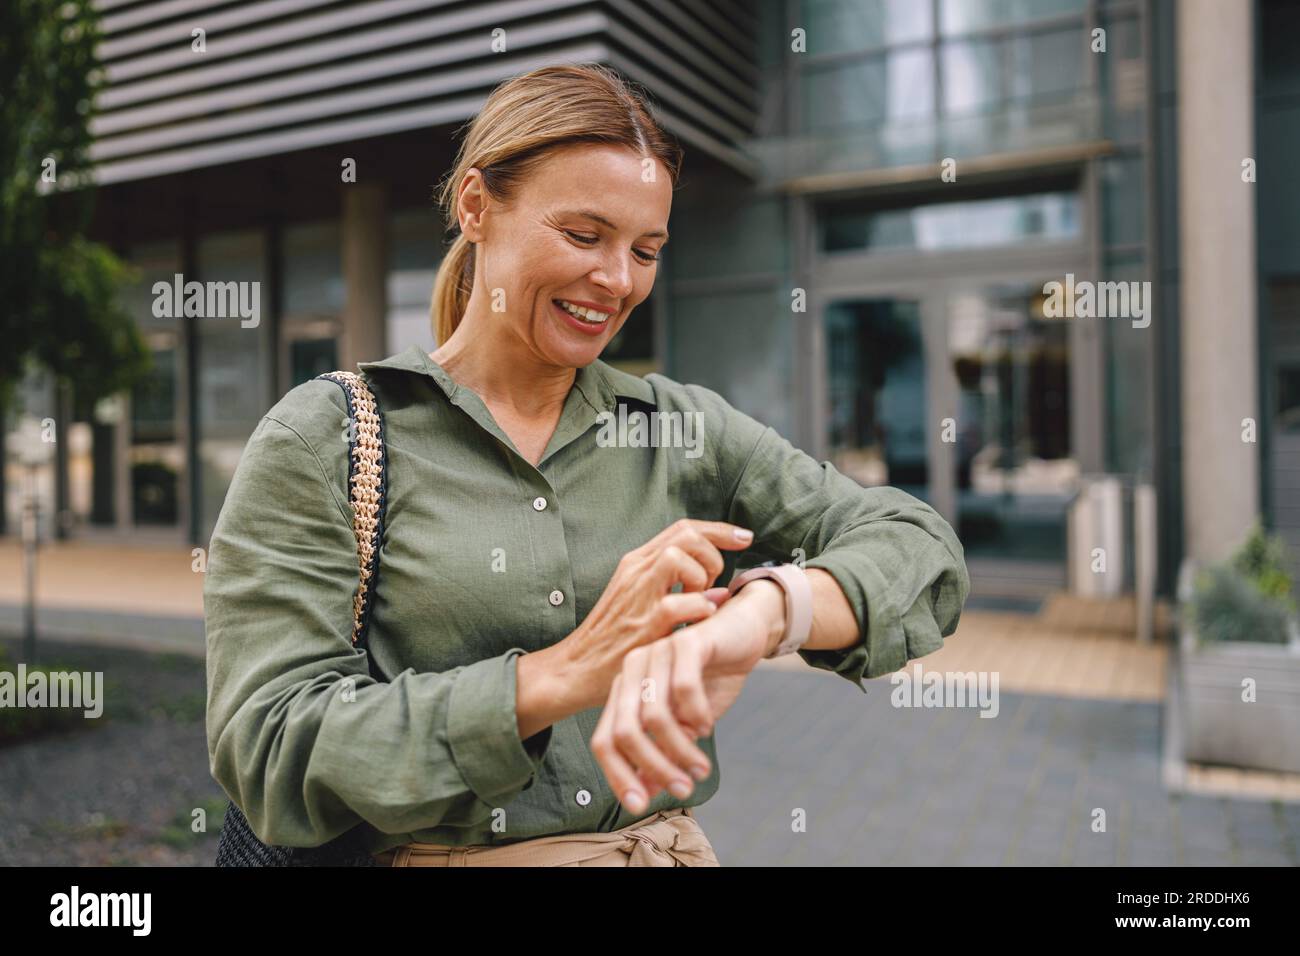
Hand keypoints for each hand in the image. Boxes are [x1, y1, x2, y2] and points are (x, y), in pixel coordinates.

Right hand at [547, 519, 754, 712]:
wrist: (577, 668)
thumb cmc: (613, 638)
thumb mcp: (639, 600)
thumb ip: (674, 588)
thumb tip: (720, 589)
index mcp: (637, 563)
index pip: (683, 528)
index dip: (719, 530)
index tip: (744, 537)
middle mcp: (636, 571)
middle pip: (686, 534)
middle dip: (714, 552)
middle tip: (715, 581)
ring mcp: (637, 595)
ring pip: (678, 557)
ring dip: (702, 576)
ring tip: (701, 600)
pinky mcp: (642, 624)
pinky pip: (680, 603)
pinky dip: (699, 608)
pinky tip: (702, 620)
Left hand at [590, 579, 786, 813]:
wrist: (744, 632)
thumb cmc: (711, 679)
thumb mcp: (686, 725)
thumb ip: (662, 753)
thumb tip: (645, 794)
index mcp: (624, 690)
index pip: (605, 741)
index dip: (618, 776)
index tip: (640, 806)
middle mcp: (632, 670)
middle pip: (625, 732)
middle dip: (654, 768)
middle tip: (683, 789)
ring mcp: (655, 653)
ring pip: (655, 716)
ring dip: (681, 750)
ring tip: (701, 768)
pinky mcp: (684, 642)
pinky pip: (684, 689)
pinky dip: (697, 715)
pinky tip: (709, 727)